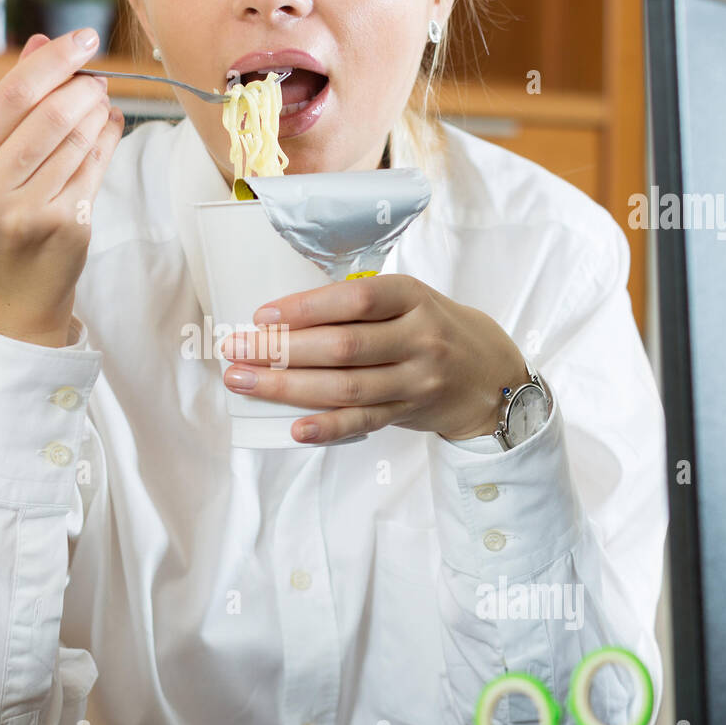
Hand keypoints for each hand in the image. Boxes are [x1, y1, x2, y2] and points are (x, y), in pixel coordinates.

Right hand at [0, 30, 124, 345]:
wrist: (2, 306)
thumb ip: (8, 105)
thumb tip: (42, 43)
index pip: (11, 97)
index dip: (54, 61)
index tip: (83, 38)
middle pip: (49, 116)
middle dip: (82, 86)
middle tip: (96, 76)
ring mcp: (29, 214)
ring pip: (78, 141)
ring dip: (98, 111)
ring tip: (99, 101)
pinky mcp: (67, 228)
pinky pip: (96, 168)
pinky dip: (108, 138)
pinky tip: (108, 126)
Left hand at [218, 274, 528, 444]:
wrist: (490, 374)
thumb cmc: (432, 327)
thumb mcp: (409, 300)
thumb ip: (359, 305)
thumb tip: (282, 317)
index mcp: (412, 297)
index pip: (354, 301)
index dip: (305, 308)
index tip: (262, 316)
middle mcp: (418, 338)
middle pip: (342, 348)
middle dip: (281, 351)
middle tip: (236, 351)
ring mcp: (416, 380)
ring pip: (345, 388)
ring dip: (287, 387)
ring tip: (244, 382)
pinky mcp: (409, 412)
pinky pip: (363, 423)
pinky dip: (327, 427)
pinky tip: (293, 428)